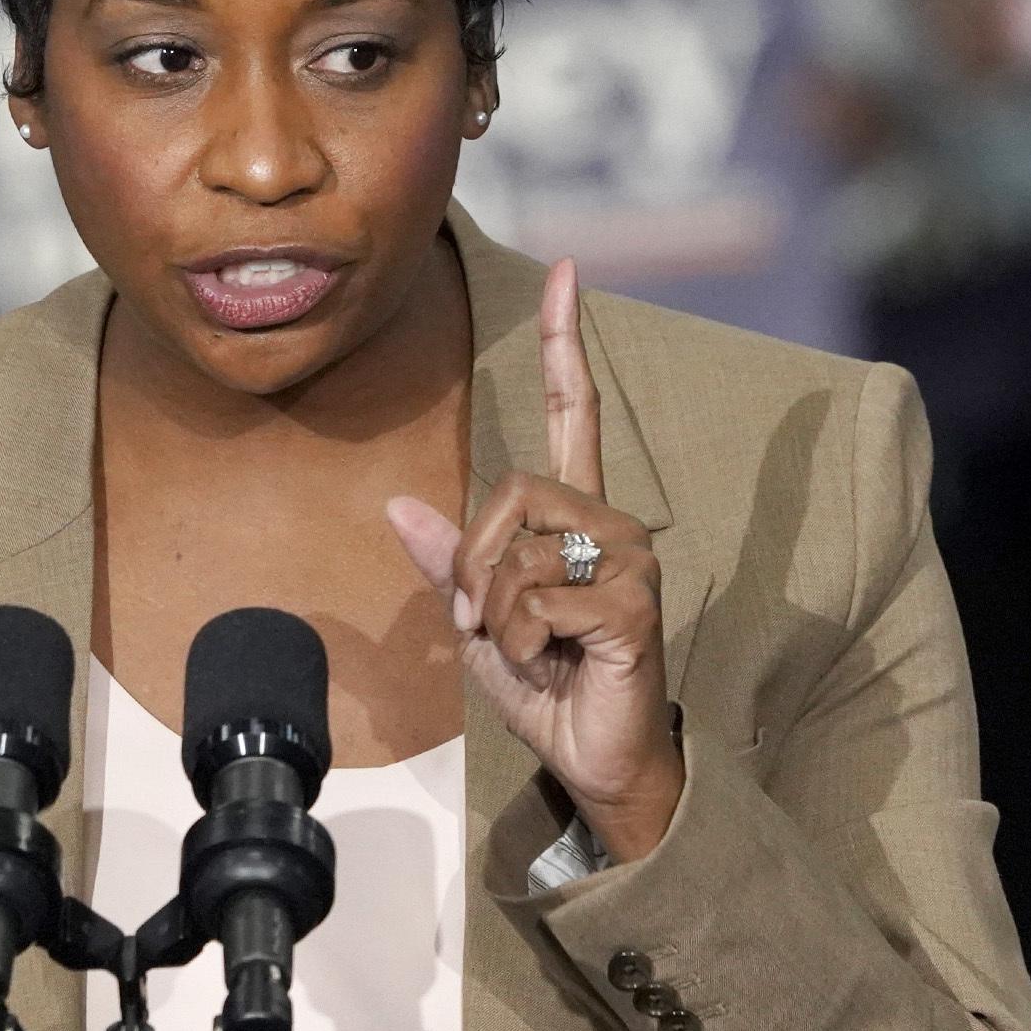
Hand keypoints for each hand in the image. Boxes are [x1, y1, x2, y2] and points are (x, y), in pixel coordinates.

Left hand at [387, 259, 679, 862]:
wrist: (595, 758)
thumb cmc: (548, 685)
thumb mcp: (477, 622)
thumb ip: (447, 563)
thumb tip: (397, 505)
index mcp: (574, 515)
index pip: (569, 411)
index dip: (564, 343)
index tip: (568, 272)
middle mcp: (609, 521)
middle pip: (511, 489)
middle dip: (474, 563)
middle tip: (482, 620)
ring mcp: (628, 558)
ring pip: (516, 549)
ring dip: (494, 612)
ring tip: (526, 647)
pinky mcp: (632, 601)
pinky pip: (535, 598)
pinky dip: (519, 640)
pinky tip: (553, 662)